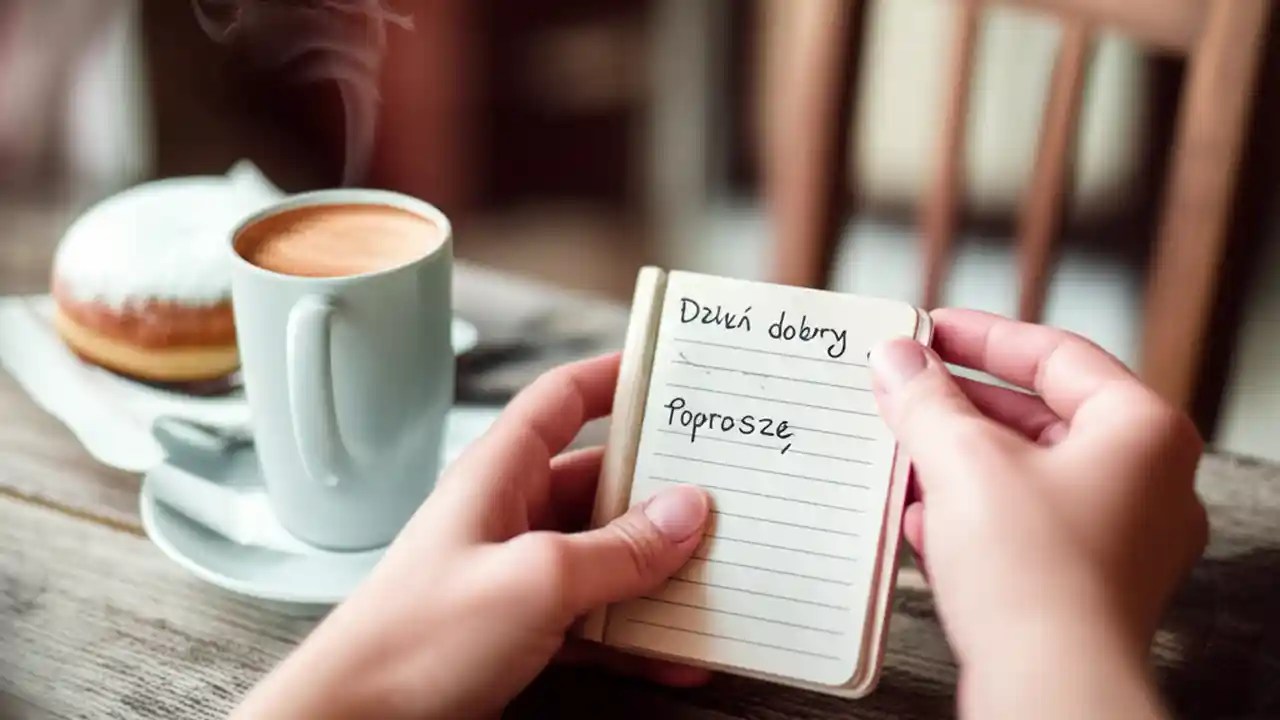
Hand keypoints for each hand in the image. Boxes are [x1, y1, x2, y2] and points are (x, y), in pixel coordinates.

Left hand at [234, 354, 710, 719]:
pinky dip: (637, 635)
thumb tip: (689, 511)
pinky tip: (680, 654)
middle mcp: (512, 515)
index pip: (562, 400)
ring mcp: (519, 574)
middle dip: (664, 489)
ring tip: (723, 575)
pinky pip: (597, 620)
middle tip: (729, 488)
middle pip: (601, 482)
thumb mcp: (534, 582)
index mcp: (501, 475)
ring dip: (660, 570)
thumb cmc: (418, 638)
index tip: (674, 370)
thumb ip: (616, 549)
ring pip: (607, 555)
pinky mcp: (524, 630)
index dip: (614, 376)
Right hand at [869, 309, 1205, 718]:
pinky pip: (1022, 528)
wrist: (1048, 688)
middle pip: (1038, 416)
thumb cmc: (1036, 580)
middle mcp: (1145, 483)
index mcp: (1142, 432)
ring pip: (1025, 476)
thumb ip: (925, 399)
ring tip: (900, 451)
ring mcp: (1119, 540)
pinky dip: (970, 515)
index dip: (983, 336)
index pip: (1057, 354)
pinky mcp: (1085, 587)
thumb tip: (897, 360)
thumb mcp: (963, 461)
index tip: (930, 331)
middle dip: (958, 407)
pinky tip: (920, 519)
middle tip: (903, 389)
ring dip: (956, 462)